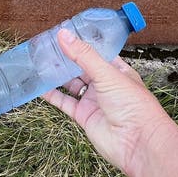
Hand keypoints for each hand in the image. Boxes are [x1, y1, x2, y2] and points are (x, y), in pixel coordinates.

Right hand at [43, 28, 169, 176]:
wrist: (137, 143)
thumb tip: (64, 35)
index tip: (63, 33)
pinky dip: (53, 95)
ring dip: (58, 75)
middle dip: (66, 58)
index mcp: (117, 71)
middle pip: (81, 68)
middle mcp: (105, 85)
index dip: (81, 44)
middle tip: (47, 46)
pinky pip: (65, 102)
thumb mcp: (107, 74)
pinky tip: (40, 86)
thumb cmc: (133, 106)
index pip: (97, 53)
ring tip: (40, 62)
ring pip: (72, 84)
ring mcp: (94, 101)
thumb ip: (84, 55)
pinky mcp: (84, 116)